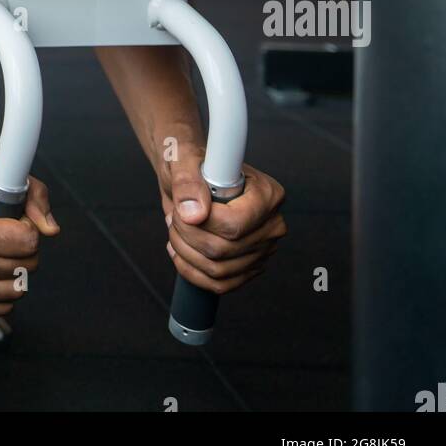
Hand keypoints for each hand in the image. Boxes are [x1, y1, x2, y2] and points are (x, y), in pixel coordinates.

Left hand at [159, 147, 285, 293]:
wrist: (188, 177)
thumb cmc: (190, 162)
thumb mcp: (183, 160)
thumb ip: (188, 183)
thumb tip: (194, 214)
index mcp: (267, 194)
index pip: (234, 225)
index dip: (200, 223)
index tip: (181, 208)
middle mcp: (271, 223)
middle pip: (223, 250)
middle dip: (187, 236)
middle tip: (174, 217)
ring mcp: (262, 249)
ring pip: (218, 271)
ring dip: (185, 253)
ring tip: (176, 229)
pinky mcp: (248, 267)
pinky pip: (220, 285)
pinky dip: (192, 272)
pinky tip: (180, 251)